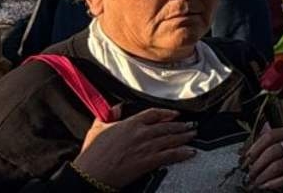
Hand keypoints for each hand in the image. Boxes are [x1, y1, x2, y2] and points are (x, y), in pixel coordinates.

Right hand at [73, 108, 196, 187]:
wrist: (90, 174)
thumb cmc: (92, 154)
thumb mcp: (97, 128)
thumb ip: (108, 115)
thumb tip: (116, 108)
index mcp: (130, 124)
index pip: (153, 114)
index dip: (167, 113)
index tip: (175, 114)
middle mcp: (140, 133)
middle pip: (166, 127)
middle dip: (180, 126)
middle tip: (190, 125)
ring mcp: (146, 147)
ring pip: (170, 139)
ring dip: (184, 137)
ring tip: (193, 135)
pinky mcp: (147, 162)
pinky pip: (169, 155)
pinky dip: (181, 153)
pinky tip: (189, 152)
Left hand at [241, 120, 282, 188]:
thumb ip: (266, 143)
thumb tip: (244, 150)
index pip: (269, 136)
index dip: (255, 147)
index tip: (247, 158)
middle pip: (272, 151)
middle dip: (257, 164)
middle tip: (249, 173)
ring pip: (278, 165)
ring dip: (263, 176)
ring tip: (255, 182)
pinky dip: (274, 183)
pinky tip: (265, 185)